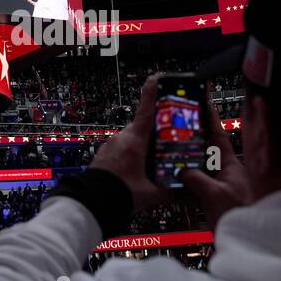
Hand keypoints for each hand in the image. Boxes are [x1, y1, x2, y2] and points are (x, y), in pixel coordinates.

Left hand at [89, 75, 167, 211]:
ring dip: (145, 145)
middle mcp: (122, 138)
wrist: (90, 203)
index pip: (147, 108)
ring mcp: (112, 145)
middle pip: (144, 125)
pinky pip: (123, 148)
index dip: (154, 90)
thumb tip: (190, 193)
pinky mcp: (105, 154)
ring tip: (155, 159)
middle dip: (158, 130)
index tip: (159, 77)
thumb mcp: (151, 193)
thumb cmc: (118, 194)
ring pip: (134, 138)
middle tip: (170, 137)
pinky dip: (133, 153)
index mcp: (136, 141)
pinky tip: (138, 168)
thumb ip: (172, 191)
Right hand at [180, 92, 249, 227]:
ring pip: (199, 166)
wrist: (249, 240)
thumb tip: (181, 170)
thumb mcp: (214, 194)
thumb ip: (196, 179)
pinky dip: (185, 181)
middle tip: (177, 124)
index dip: (209, 116)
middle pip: (205, 148)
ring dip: (186, 160)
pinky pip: (196, 184)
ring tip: (170, 150)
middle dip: (191, 136)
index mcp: (230, 165)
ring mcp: (220, 184)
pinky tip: (173, 180)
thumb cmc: (241, 216)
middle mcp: (225, 172)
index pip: (218, 134)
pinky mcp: (214, 198)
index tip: (201, 100)